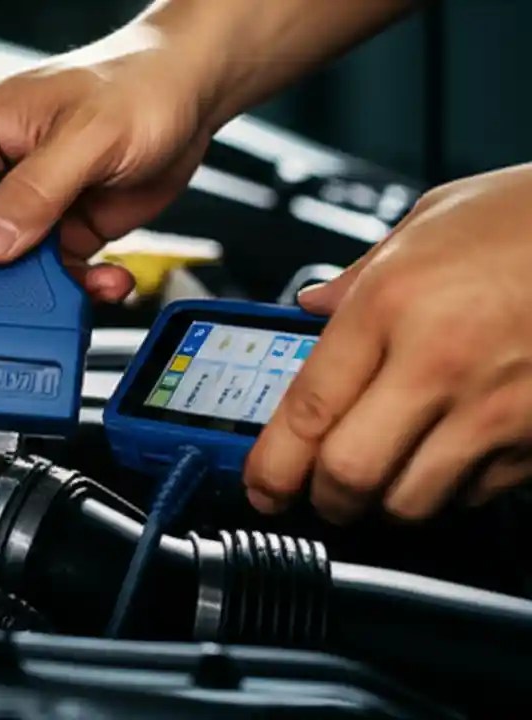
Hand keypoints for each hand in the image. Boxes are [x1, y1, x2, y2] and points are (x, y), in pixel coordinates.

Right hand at [0, 24, 220, 341]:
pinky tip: (100, 281)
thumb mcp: (89, 136)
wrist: (194, 88)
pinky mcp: (59, 225)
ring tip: (53, 309)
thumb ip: (35, 192)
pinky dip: (73, 289)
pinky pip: (49, 274)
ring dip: (28, 298)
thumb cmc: (139, 84)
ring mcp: (24, 201)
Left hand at [245, 163, 531, 522]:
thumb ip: (358, 277)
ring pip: (412, 500)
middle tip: (315, 490)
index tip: (259, 484)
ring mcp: (497, 407)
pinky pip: (476, 492)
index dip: (271, 465)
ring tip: (382, 473)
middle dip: (322, 497)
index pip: (306, 411)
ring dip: (385, 500)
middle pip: (350, 475)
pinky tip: (448, 454)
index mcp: (391, 305)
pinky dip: (449, 489)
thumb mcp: (428, 223)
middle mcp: (438, 363)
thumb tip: (311, 309)